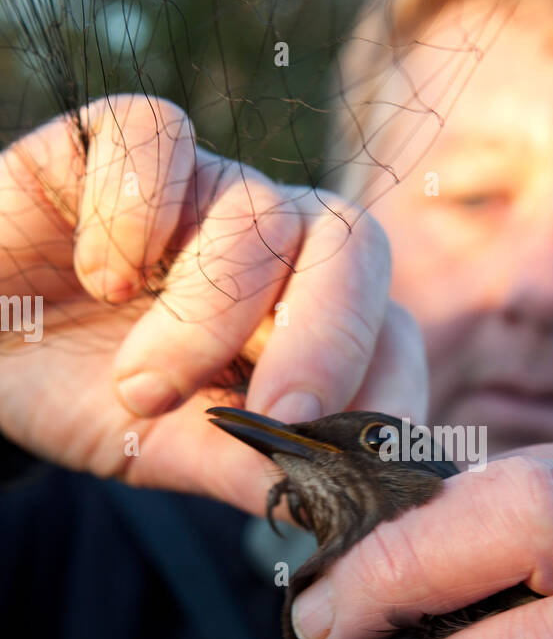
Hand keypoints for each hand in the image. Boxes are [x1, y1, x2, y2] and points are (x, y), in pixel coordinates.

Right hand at [0, 95, 425, 512]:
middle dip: (328, 339)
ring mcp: (199, 186)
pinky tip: (98, 277)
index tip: (354, 454)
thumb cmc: (78, 393)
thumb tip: (324, 503)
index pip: (387, 327)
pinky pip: (158, 135)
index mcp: (300, 315)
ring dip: (205, 315)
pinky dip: (133, 212)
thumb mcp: (162, 448)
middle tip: (282, 415)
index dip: (389, 384)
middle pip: (353, 246)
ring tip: (138, 388)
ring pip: (260, 209)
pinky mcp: (117, 140)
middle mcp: (267, 241)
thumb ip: (241, 463)